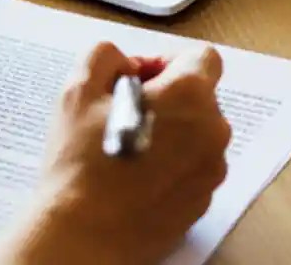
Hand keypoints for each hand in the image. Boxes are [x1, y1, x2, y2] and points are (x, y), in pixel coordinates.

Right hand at [0, 43, 231, 264]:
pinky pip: (192, 170)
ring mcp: (211, 171)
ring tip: (127, 151)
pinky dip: (171, 167)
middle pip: (199, 97)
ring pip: (197, 135)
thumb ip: (107, 55)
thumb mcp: (78, 89)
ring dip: (170, 133)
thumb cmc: (80, 162)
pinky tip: (135, 179)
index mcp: (190, 95)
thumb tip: (129, 65)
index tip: (138, 80)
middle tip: (122, 115)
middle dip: (166, 99)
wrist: (84, 235)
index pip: (201, 56)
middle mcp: (213, 130)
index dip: (168, 61)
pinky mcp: (203, 203)